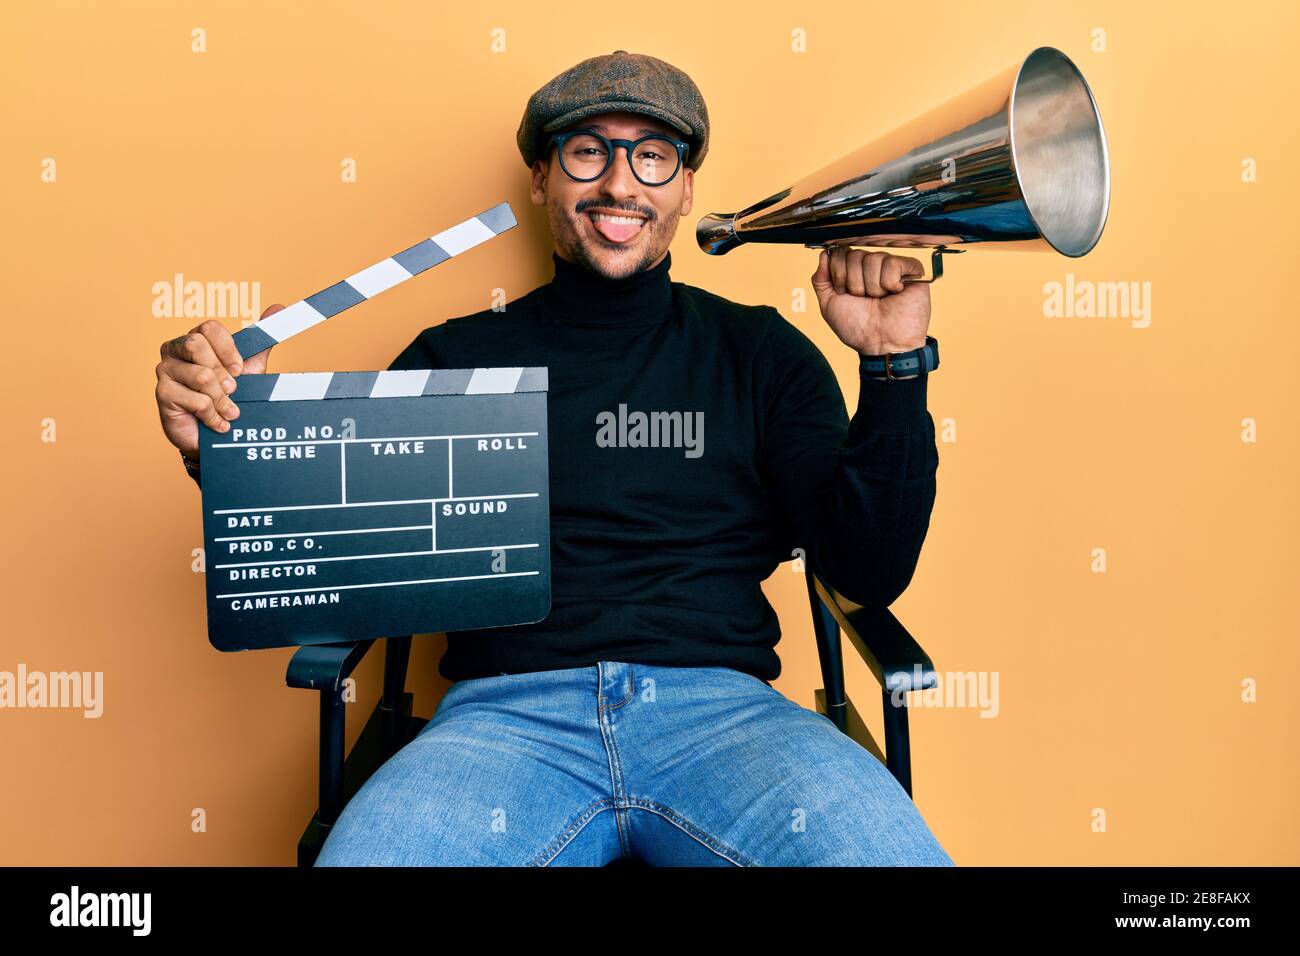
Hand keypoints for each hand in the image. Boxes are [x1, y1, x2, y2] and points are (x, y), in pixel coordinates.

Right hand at [154, 305, 283, 459]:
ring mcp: (165, 371)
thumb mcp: (248, 368)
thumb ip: (260, 340)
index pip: (209, 328)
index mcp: (196, 339)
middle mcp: (175, 350)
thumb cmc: (229, 397)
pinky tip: (218, 422)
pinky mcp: (163, 394)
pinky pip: (197, 401)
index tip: (240, 370)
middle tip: (233, 390)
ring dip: (222, 399)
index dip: (228, 349)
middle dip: (222, 372)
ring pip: (201, 376)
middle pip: (196, 345)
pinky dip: (214, 416)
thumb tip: (278, 308)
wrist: (216, 435)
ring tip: (229, 411)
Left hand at [810, 247, 931, 354]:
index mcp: (853, 271)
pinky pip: (893, 263)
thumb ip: (821, 279)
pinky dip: (889, 283)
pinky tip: (895, 293)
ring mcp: (892, 267)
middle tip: (864, 299)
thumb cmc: (858, 329)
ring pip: (873, 258)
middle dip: (854, 283)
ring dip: (872, 286)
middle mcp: (872, 266)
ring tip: (880, 299)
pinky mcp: (912, 270)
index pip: (840, 253)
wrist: (881, 345)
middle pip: (855, 254)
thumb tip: (823, 255)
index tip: (844, 293)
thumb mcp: (829, 304)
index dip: (839, 274)